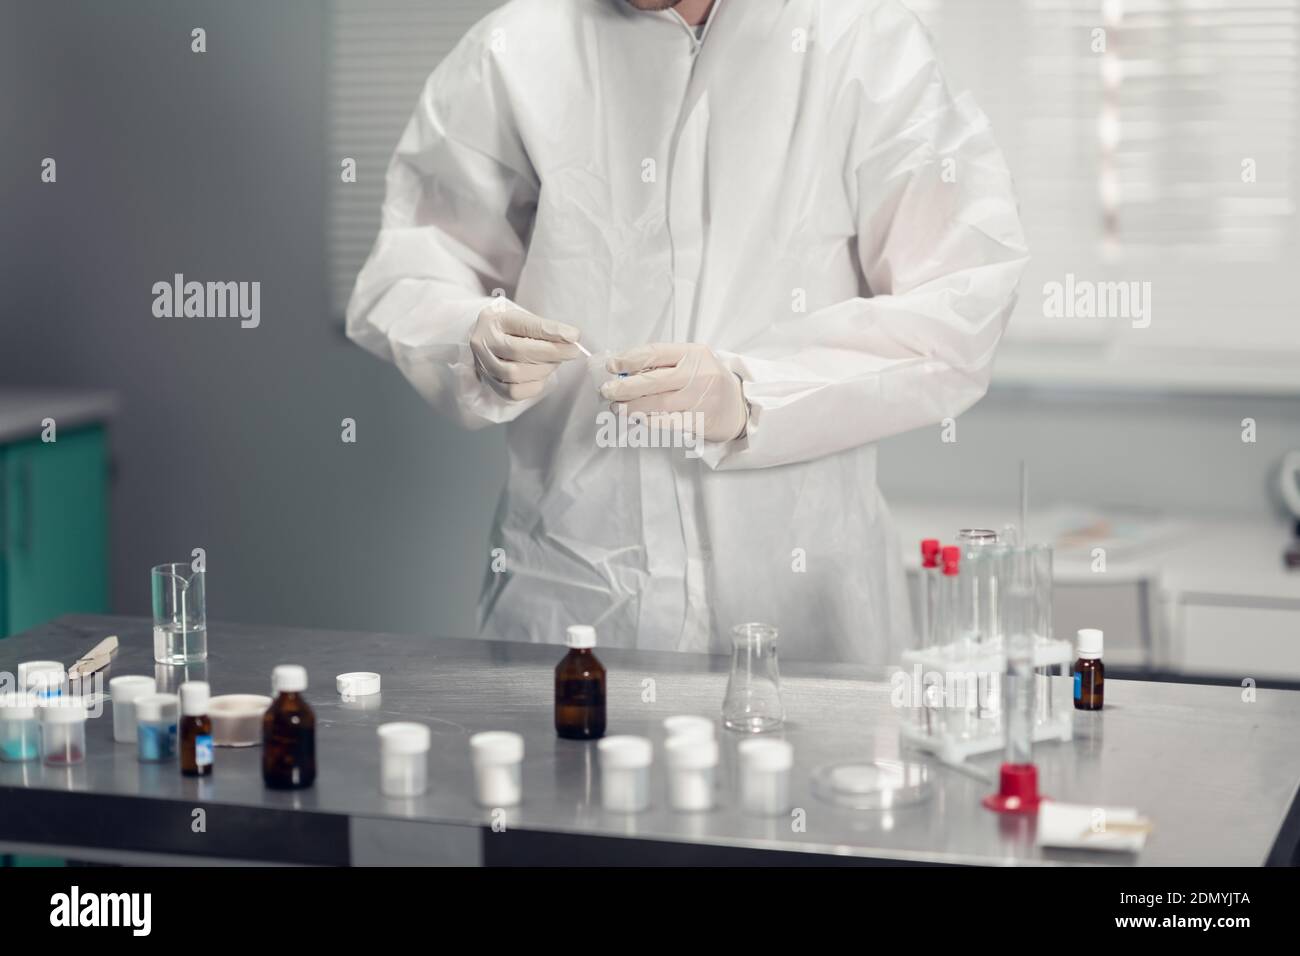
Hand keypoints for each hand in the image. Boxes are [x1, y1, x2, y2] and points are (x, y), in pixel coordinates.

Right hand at [470, 304, 582, 400]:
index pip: (524, 325)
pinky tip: (542, 375)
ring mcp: (484, 365)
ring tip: (555, 362)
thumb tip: (571, 339)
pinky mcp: (491, 384)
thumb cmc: (512, 331)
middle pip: (518, 351)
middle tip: (572, 352)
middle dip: (551, 353)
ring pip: (515, 374)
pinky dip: (535, 384)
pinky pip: (514, 392)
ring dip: (543, 369)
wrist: (488, 343)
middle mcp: (484, 342)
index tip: (573, 335)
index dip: (551, 331)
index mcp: (494, 320)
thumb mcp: (524, 320)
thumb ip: (545, 329)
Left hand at [600, 343, 747, 442]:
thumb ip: (664, 363)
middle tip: (606, 391)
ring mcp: (700, 398)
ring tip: (617, 407)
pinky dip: (649, 420)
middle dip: (624, 387)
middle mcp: (698, 374)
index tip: (612, 365)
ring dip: (632, 406)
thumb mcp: (692, 362)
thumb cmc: (708, 381)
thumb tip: (626, 370)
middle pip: (653, 381)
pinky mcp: (700, 420)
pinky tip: (637, 418)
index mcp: (693, 353)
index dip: (629, 359)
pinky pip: (667, 422)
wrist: (738, 406)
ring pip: (657, 404)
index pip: (655, 353)